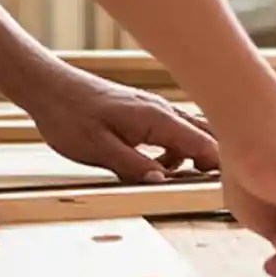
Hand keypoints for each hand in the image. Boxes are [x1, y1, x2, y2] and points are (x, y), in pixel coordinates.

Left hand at [23, 67, 221, 181]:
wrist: (49, 88)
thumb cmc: (69, 116)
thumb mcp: (98, 149)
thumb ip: (133, 166)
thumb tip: (163, 183)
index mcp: (157, 119)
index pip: (204, 143)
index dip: (220, 167)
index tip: (226, 188)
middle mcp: (163, 111)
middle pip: (208, 135)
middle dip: (216, 161)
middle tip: (213, 188)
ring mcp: (156, 110)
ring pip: (193, 134)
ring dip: (195, 157)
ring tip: (183, 181)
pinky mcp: (145, 113)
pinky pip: (175, 133)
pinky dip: (177, 151)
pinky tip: (158, 167)